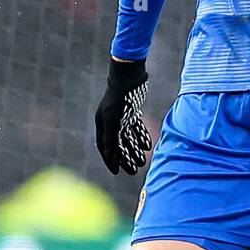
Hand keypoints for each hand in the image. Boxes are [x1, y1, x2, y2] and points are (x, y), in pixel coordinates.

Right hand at [95, 57, 151, 174]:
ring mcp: (121, 116)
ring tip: (142, 161)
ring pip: (128, 137)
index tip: (117, 172)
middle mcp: (110, 121)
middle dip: (125, 158)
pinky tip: (147, 145)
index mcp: (102, 124)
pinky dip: (141, 137)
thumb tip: (110, 157)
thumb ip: (111, 139)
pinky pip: (136, 128)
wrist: (129, 77)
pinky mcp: (132, 110)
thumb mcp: (114, 120)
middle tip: (134, 171)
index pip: (105, 148)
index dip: (110, 161)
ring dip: (134, 150)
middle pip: (117, 144)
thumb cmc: (119, 99)